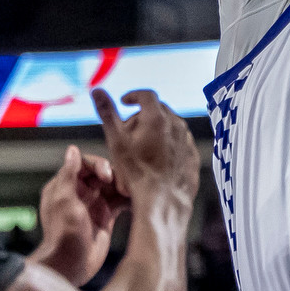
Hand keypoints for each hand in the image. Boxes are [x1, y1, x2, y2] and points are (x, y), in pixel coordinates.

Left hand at [31, 144, 124, 286]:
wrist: (71, 266)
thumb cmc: (63, 236)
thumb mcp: (64, 202)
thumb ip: (69, 175)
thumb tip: (72, 149)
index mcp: (64, 186)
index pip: (84, 164)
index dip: (98, 165)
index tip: (107, 177)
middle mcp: (79, 193)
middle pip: (102, 173)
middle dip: (115, 176)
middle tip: (124, 186)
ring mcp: (94, 205)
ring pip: (113, 186)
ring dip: (124, 186)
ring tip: (133, 193)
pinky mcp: (106, 217)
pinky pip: (120, 202)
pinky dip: (129, 199)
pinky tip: (138, 200)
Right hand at [91, 88, 199, 206]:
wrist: (162, 200)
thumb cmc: (137, 172)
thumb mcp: (116, 140)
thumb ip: (107, 112)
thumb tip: (97, 90)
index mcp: (157, 117)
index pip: (146, 95)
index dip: (133, 96)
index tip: (125, 101)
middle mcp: (176, 124)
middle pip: (159, 110)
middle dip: (143, 115)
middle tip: (130, 129)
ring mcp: (187, 140)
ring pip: (171, 126)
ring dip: (157, 130)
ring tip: (142, 147)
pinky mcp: (192, 154)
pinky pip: (180, 143)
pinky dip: (169, 145)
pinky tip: (158, 159)